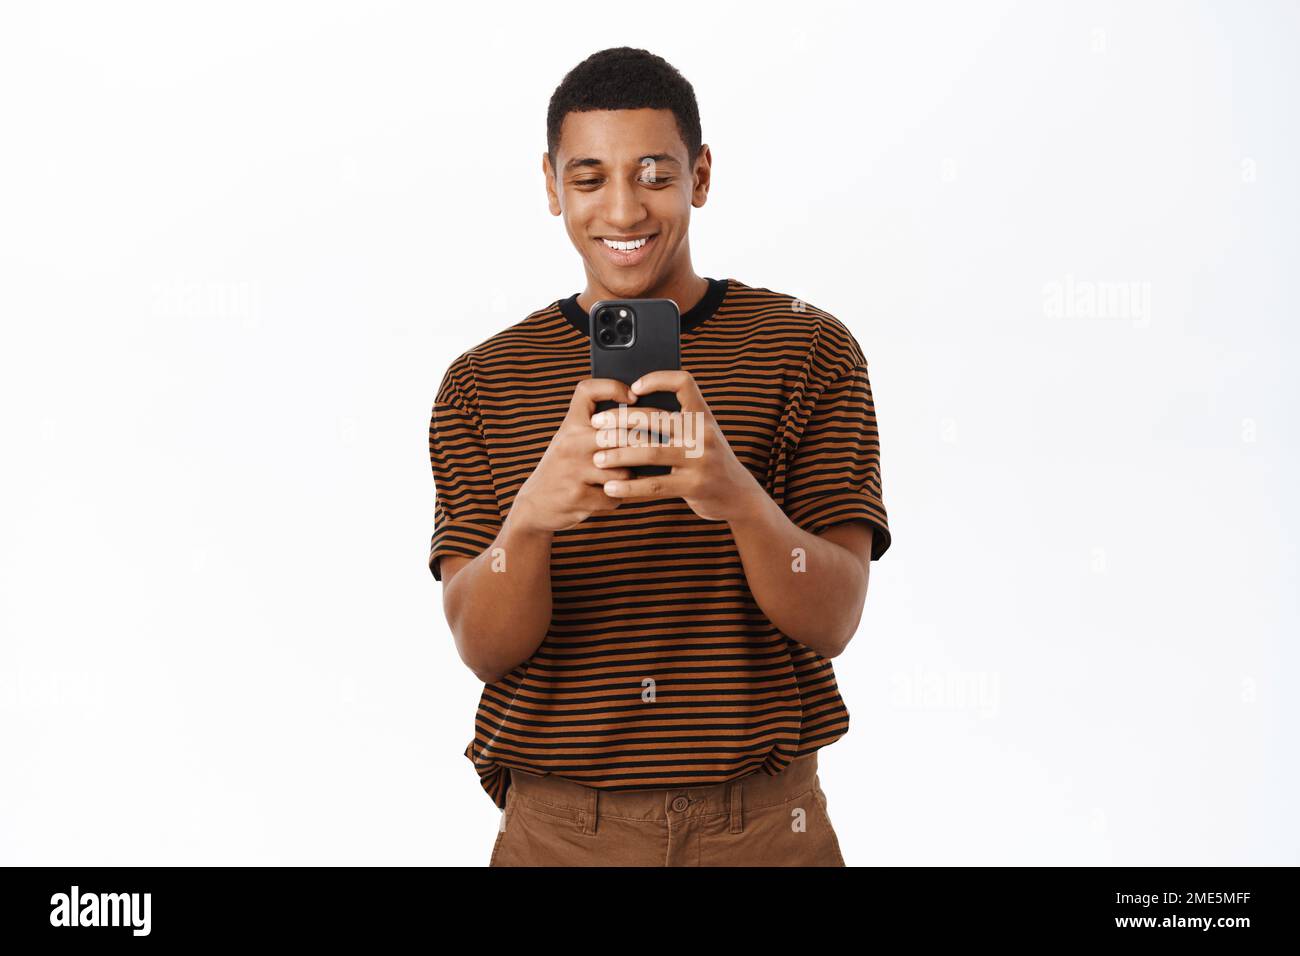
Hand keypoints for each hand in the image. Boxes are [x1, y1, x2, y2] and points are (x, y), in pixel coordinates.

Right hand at [510, 378, 637, 532]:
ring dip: (630, 476)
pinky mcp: (578, 496)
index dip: (613, 387)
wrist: (536, 504)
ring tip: (627, 477)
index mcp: (570, 425)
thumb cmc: (564, 467)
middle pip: (620, 433)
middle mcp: (570, 443)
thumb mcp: (570, 440)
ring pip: (623, 469)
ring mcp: (573, 470)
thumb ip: (597, 428)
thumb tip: (643, 417)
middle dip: (644, 442)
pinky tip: (613, 495)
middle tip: (658, 446)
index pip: (588, 391)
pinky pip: (615, 496)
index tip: (633, 397)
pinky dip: (618, 497)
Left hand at [589, 369, 765, 522]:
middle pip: (655, 418)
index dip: (657, 379)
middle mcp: (704, 433)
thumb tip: (628, 416)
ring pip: (650, 451)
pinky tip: (611, 487)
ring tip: (598, 458)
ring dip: (618, 454)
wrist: (738, 496)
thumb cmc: (708, 462)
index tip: (632, 388)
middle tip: (596, 426)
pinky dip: (629, 486)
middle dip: (620, 420)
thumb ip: (676, 426)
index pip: (683, 383)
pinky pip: (655, 485)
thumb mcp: (700, 437)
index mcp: (703, 416)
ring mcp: (701, 459)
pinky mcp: (695, 485)